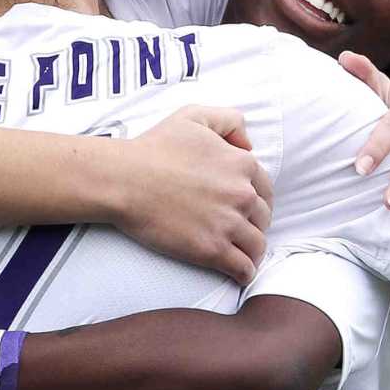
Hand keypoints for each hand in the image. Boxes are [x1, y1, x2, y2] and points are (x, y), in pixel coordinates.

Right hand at [116, 106, 272, 283]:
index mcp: (242, 164)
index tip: (246, 208)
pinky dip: (245, 273)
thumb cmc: (154, 147)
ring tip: (244, 255)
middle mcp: (242, 194)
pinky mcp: (212, 250)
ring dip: (253, 251)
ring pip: (258, 245)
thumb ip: (229, 120)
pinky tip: (240, 274)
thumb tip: (249, 144)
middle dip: (255, 224)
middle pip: (263, 217)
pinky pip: (243, 268)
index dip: (257, 199)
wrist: (124, 180)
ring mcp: (228, 223)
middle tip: (241, 230)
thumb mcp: (194, 116)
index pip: (264, 188)